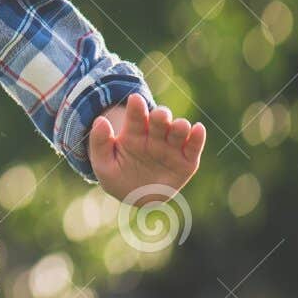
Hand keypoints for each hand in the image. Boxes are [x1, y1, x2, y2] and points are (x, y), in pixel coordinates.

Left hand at [88, 93, 204, 203]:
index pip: (135, 117)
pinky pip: (193, 148)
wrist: (135, 199)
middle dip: (161, 116)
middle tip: (159, 115)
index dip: (136, 108)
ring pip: (178, 132)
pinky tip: (198, 129)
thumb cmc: (117, 178)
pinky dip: (197, 138)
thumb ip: (99, 143)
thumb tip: (99, 120)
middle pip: (160, 121)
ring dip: (180, 126)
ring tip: (179, 126)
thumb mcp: (103, 164)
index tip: (135, 99)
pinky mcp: (186, 161)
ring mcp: (171, 148)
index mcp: (134, 134)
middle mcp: (154, 137)